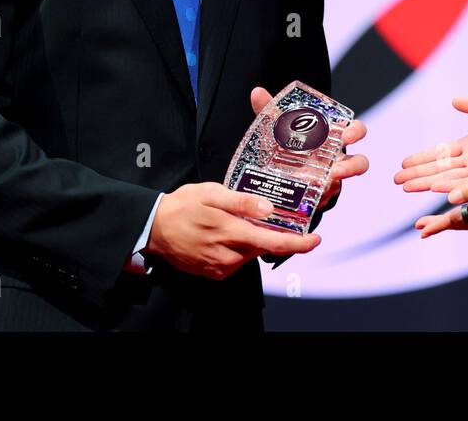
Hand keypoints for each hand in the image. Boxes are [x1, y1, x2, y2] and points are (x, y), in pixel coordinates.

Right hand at [145, 182, 320, 279]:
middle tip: (268, 216)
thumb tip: (268, 208)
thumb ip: (241, 201)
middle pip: (264, 248)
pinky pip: (237, 260)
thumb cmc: (182, 206)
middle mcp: (228, 256)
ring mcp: (220, 267)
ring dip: (253, 240)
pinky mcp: (214, 273)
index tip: (314, 240)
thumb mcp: (212, 193)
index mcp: (231, 233)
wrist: (153, 228)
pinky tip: (227, 233)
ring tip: (236, 221)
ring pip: (250, 254)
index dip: (298, 244)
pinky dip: (239, 248)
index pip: (273, 243)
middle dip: (272, 234)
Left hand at [248, 86, 367, 211]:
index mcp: (332, 138)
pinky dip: (320, 195)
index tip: (348, 134)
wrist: (281, 173)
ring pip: (348, 180)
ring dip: (343, 178)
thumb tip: (257, 92)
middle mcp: (337, 158)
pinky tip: (310, 194)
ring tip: (328, 179)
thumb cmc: (288, 146)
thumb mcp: (279, 129)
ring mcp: (333, 177)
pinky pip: (327, 196)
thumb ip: (270, 111)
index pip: (355, 130)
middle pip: (359, 160)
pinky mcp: (323, 194)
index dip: (356, 131)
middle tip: (340, 164)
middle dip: (354, 164)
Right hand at [393, 95, 467, 194]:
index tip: (404, 163)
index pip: (441, 153)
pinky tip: (434, 189)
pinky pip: (467, 185)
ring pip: (448, 179)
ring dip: (427, 183)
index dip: (423, 158)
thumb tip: (455, 101)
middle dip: (417, 175)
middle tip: (397, 181)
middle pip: (439, 169)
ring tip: (407, 187)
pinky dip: (450, 187)